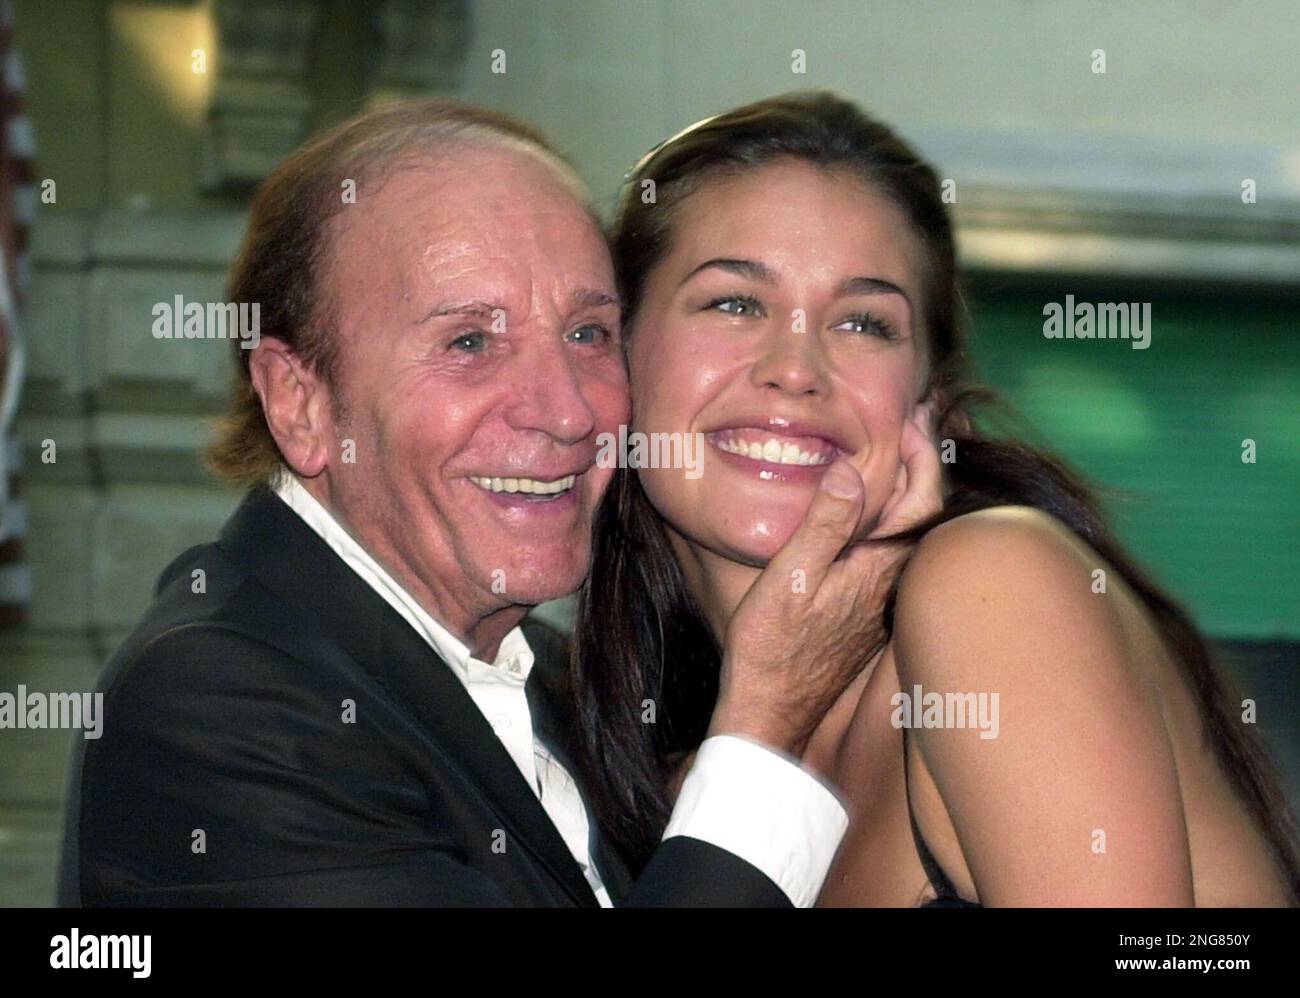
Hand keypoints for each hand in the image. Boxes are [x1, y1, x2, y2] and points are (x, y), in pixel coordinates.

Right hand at [709, 402, 943, 757]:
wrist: (768, 711)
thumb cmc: (773, 647)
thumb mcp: (791, 578)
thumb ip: (825, 524)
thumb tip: (850, 469)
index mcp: (880, 566)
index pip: (922, 496)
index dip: (923, 450)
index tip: (913, 412)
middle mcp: (891, 582)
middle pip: (922, 509)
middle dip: (921, 459)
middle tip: (911, 416)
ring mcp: (879, 599)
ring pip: (905, 530)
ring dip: (903, 486)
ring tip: (892, 448)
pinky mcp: (864, 611)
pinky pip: (886, 549)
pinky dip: (884, 516)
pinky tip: (863, 506)